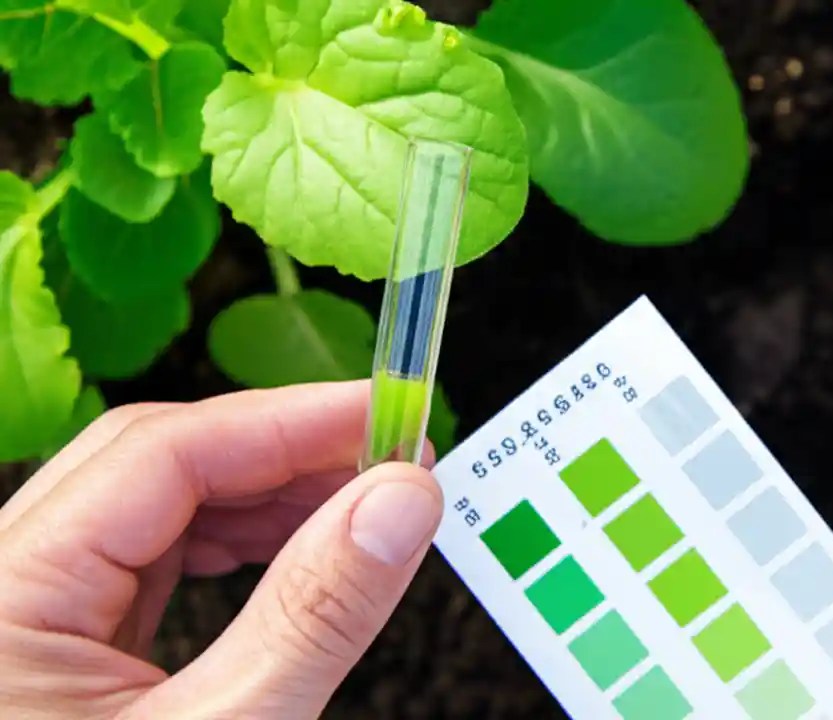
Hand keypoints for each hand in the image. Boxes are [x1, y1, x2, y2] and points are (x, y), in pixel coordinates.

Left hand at [0, 381, 441, 718]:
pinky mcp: (57, 645)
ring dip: (265, 497)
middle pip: (156, 464)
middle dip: (284, 452)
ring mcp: (25, 614)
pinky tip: (297, 552)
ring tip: (360, 509)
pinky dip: (233, 546)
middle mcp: (1, 588)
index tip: (390, 414)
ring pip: (155, 509)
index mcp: (4, 595)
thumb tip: (400, 501)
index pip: (164, 452)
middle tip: (393, 460)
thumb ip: (316, 610)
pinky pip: (151, 562)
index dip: (290, 420)